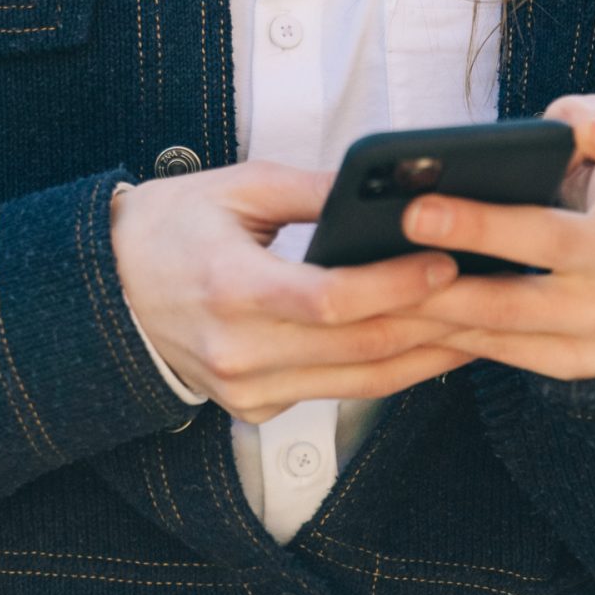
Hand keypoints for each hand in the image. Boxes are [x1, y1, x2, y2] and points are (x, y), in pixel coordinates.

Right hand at [110, 160, 468, 421]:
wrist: (107, 292)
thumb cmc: (171, 228)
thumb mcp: (235, 188)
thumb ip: (313, 191)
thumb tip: (390, 187)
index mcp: (228, 288)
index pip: (329, 300)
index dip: (394, 284)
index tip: (445, 262)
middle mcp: (237, 352)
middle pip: (358, 346)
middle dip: (432, 321)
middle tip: (488, 292)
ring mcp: (246, 389)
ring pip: (360, 382)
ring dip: (426, 356)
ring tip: (479, 323)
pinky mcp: (254, 408)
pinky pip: (337, 393)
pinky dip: (387, 370)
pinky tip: (427, 344)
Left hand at [402, 94, 594, 381]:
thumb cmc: (589, 196)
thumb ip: (581, 119)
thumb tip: (552, 124)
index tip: (578, 126)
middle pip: (557, 241)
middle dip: (482, 229)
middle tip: (414, 215)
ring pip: (516, 308)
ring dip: (443, 294)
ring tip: (382, 276)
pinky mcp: (589, 360)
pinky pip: (505, 349)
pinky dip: (448, 331)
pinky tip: (401, 314)